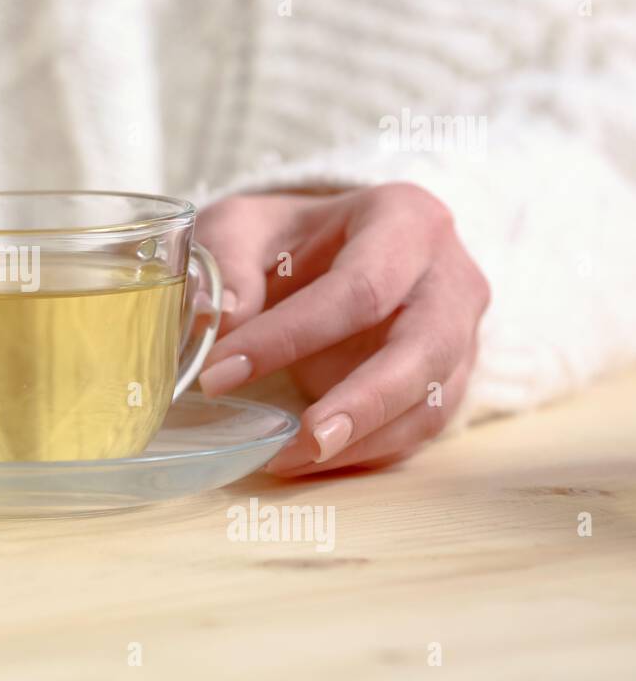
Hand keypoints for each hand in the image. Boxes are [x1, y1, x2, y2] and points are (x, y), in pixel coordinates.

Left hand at [194, 183, 489, 475]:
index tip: (219, 374)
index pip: (359, 288)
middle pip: (423, 350)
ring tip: (288, 460)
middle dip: (361, 404)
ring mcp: (460, 333)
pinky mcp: (450, 380)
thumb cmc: (286, 237)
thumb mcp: (243, 226)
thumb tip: (220, 317)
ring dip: (362, 442)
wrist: (329, 250)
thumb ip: (226, 261)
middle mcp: (450, 275)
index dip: (290, 336)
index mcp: (405, 218)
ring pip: (432, 401)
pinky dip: (368, 453)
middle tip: (300, 442)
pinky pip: (420, 428)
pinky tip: (311, 461)